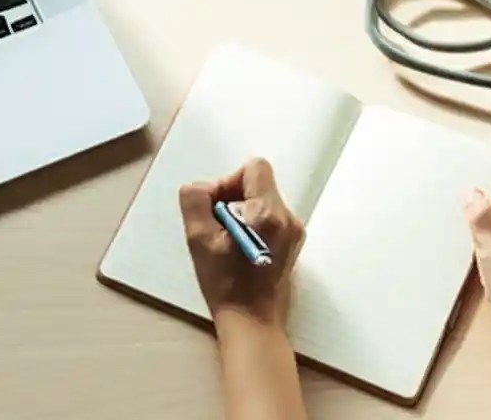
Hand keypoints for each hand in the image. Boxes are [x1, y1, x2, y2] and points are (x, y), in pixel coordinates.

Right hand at [179, 158, 305, 323]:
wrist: (253, 322)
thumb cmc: (226, 286)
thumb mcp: (198, 241)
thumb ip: (195, 202)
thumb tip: (202, 188)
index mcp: (268, 213)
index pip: (254, 168)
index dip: (229, 181)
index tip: (217, 207)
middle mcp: (288, 218)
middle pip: (258, 184)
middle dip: (233, 199)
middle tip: (218, 228)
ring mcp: (294, 232)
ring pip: (263, 202)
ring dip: (242, 214)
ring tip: (228, 243)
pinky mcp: (293, 244)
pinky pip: (271, 219)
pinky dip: (253, 226)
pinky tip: (241, 251)